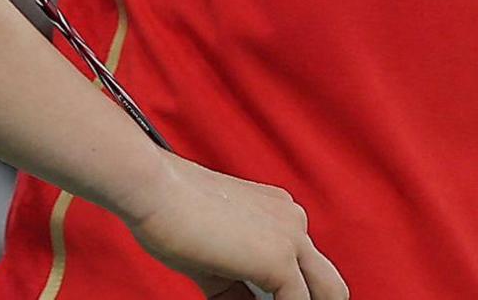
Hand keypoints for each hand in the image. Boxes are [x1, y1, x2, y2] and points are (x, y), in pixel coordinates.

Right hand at [115, 154, 347, 299]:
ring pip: (327, 294)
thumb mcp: (210, 261)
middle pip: (327, 284)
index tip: (255, 299)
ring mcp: (291, 238)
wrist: (150, 188)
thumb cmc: (167, 213)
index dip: (286, 295)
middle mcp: (293, 220)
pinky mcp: (279, 260)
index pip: (302, 267)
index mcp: (279, 213)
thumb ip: (236, 290)